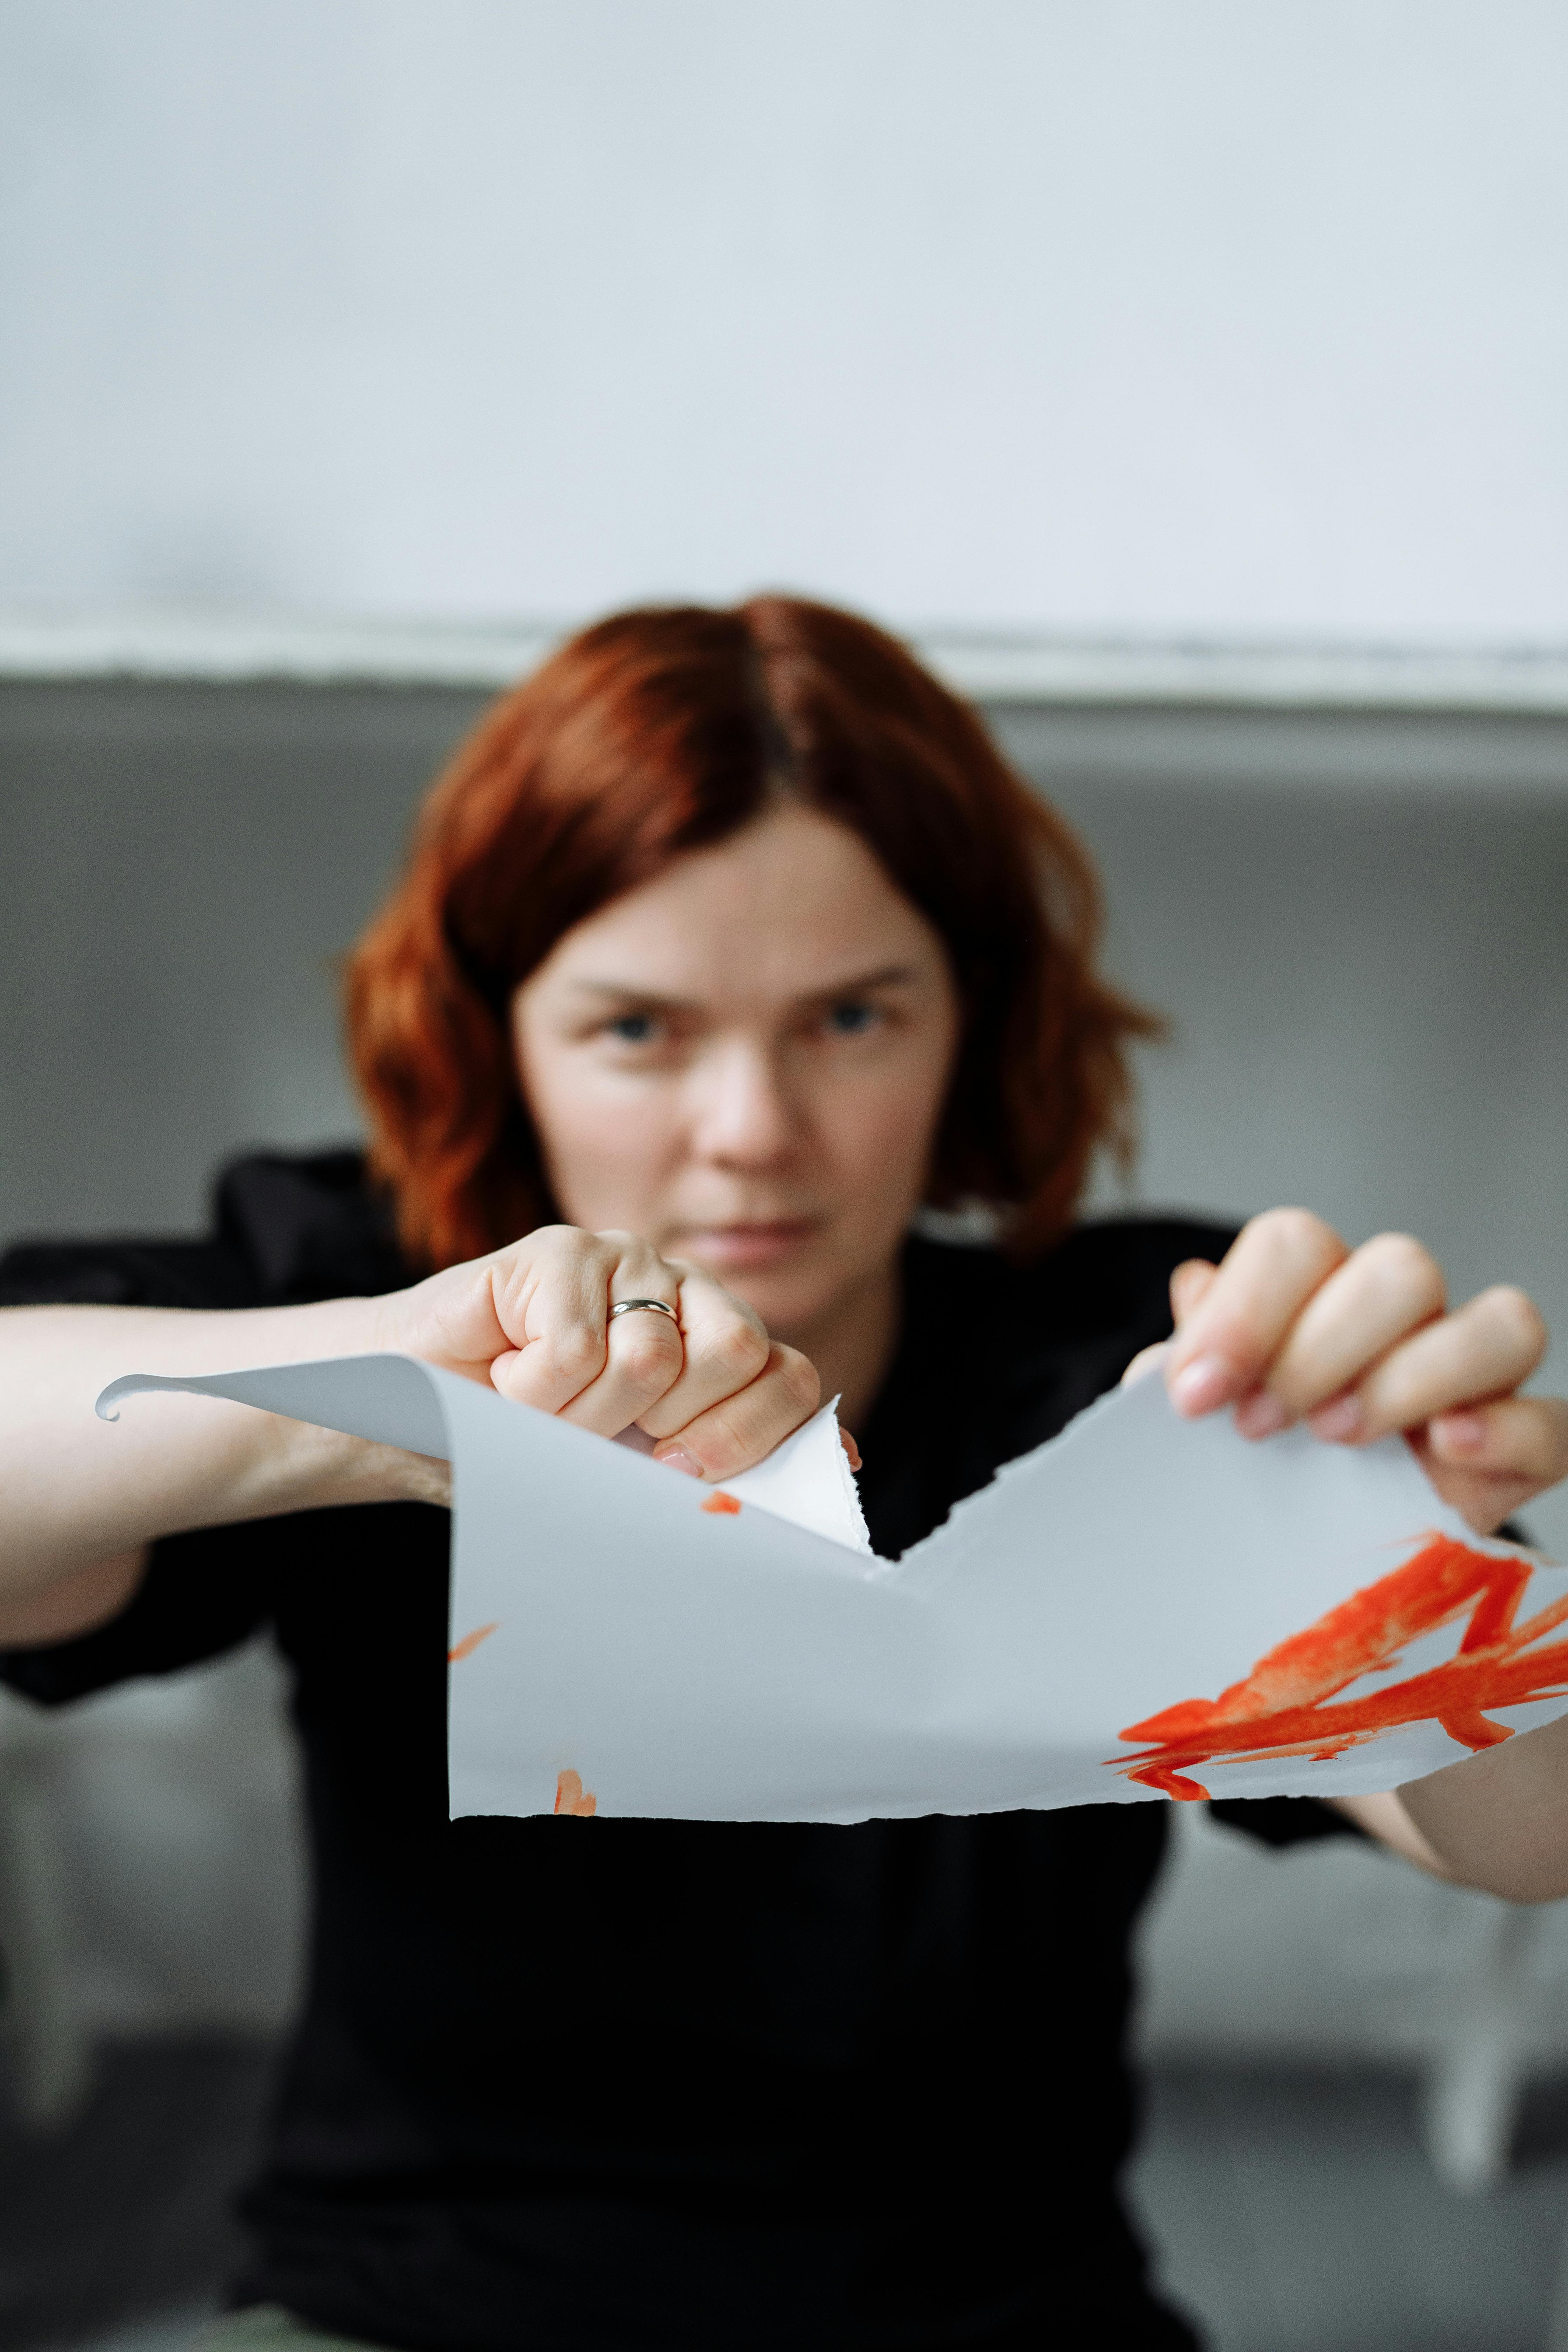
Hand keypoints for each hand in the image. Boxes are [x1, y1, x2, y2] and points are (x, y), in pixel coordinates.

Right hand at [381, 1225, 819, 1479]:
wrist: (411, 1413)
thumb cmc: (529, 1444)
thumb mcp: (638, 1466)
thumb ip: (734, 1460)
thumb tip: (849, 1464)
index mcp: (718, 1340)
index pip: (791, 1378)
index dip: (746, 1438)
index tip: (682, 1474)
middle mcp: (684, 1287)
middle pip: (735, 1353)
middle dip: (667, 1423)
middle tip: (603, 1433)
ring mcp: (623, 1257)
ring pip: (647, 1360)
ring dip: (578, 1416)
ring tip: (537, 1405)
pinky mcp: (557, 1249)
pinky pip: (575, 1351)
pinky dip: (530, 1392)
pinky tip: (503, 1373)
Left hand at [1151, 1208, 1567, 1535]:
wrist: (1292, 1557)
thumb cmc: (1249, 1469)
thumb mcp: (1205, 1420)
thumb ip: (1193, 1361)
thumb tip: (1194, 1290)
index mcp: (1319, 1291)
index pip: (1296, 1245)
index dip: (1244, 1310)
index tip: (1195, 1395)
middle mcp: (1404, 1319)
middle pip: (1401, 1270)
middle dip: (1322, 1345)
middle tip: (1259, 1425)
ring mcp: (1475, 1379)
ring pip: (1500, 1322)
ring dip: (1415, 1375)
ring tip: (1338, 1439)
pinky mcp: (1522, 1452)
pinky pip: (1553, 1420)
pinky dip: (1508, 1428)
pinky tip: (1447, 1447)